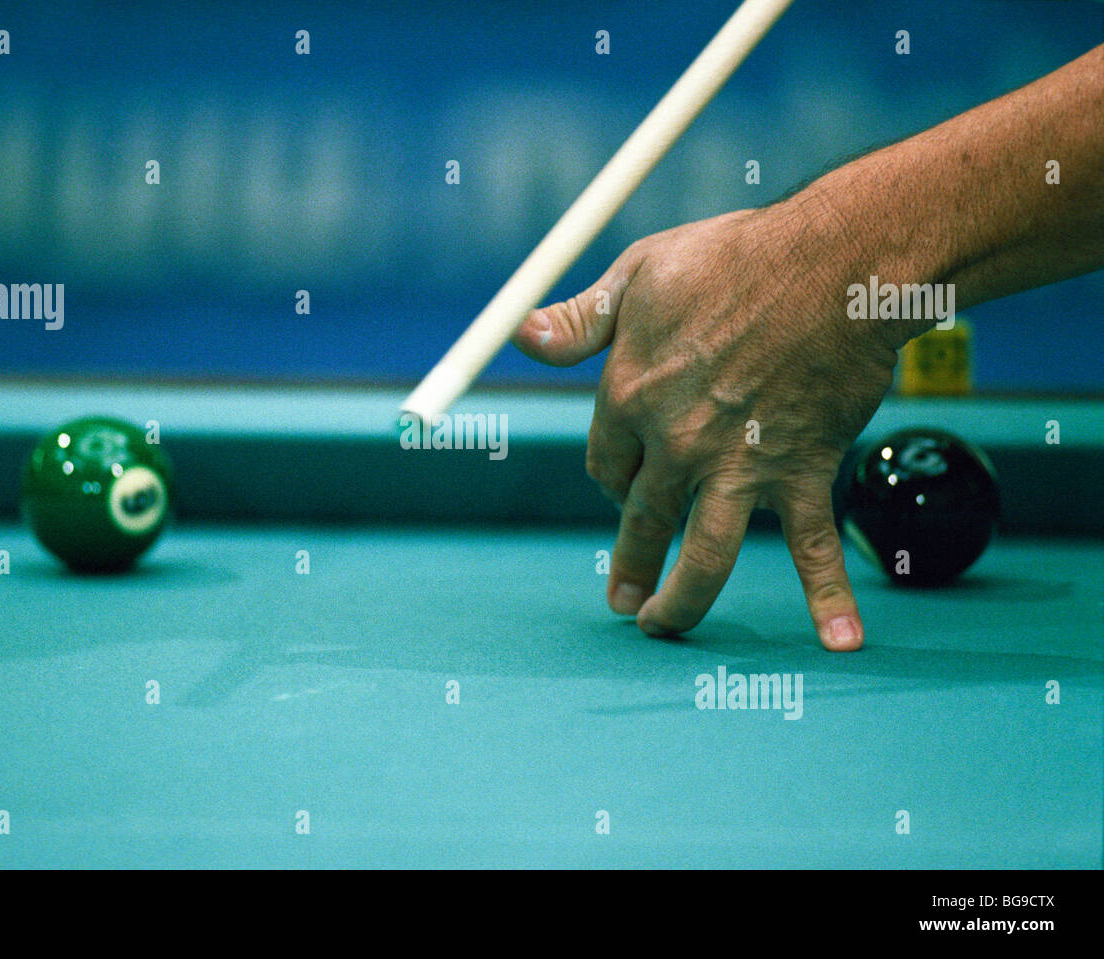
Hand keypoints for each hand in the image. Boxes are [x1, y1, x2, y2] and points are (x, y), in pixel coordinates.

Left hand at [513, 206, 897, 649]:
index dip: (613, 480)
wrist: (834, 261)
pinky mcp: (800, 471)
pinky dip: (831, 598)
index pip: (606, 464)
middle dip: (629, 565)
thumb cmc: (736, 256)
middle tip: (623, 600)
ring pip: (701, 556)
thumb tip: (522, 336)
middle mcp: (676, 443)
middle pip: (640, 521)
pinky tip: (840, 642)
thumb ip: (582, 320)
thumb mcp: (641, 274)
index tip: (625, 487)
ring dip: (680, 603)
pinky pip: (814, 546)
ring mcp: (738, 466)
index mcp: (630, 396)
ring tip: (662, 628)